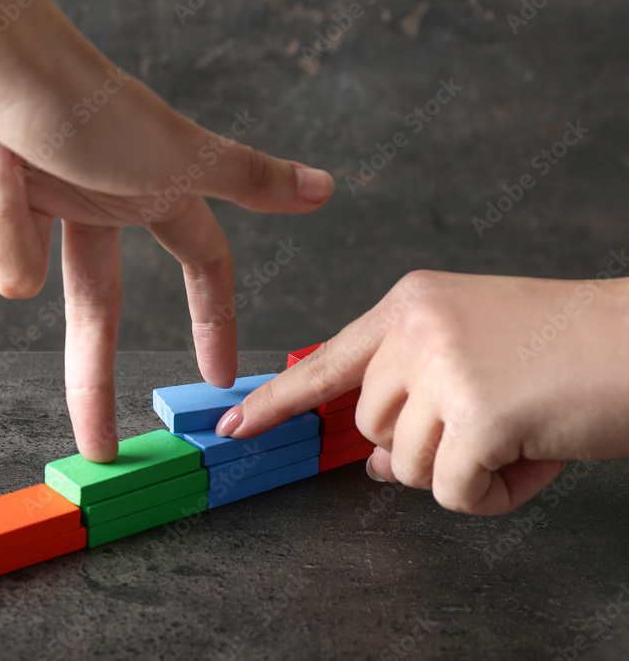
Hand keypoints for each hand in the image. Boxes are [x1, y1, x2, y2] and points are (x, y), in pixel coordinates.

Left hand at [0, 0, 332, 461]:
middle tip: (97, 445)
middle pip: (97, 308)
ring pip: (15, 273)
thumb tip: (324, 189)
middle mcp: (90, 200)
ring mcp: (29, 200)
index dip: (213, 319)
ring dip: (4, 222)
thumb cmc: (73, 98)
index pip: (200, 263)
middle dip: (93, 377)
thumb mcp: (174, 153)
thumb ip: (248, 181)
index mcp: (147, 192)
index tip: (216, 376)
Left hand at [218, 270, 628, 513]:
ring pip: (406, 468)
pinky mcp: (477, 414)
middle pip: (373, 430)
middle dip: (426, 447)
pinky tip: (533, 459)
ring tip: (519, 435)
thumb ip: (414, 402)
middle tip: (491, 425)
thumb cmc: (566, 349)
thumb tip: (376, 468)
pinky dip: (494, 495)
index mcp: (409, 304)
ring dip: (462, 470)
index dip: (277, 403)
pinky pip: (453, 493)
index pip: (326, 364)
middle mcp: (414, 328)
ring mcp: (442, 367)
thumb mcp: (473, 357)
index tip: (233, 426)